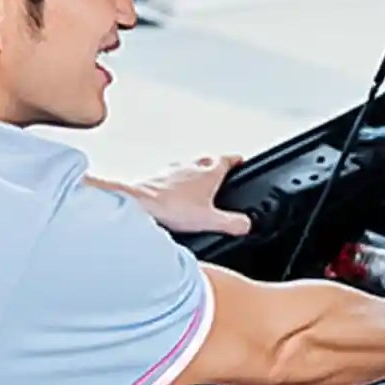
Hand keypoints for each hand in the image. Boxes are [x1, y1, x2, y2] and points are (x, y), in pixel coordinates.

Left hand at [131, 155, 251, 235]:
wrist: (138, 204)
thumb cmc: (171, 207)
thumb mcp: (209, 220)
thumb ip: (232, 223)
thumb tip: (246, 225)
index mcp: (206, 173)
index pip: (225, 159)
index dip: (235, 160)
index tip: (239, 160)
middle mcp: (189, 167)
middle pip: (206, 160)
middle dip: (214, 164)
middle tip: (219, 170)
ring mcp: (170, 171)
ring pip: (186, 166)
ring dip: (192, 171)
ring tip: (195, 181)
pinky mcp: (154, 178)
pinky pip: (168, 175)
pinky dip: (173, 181)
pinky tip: (171, 192)